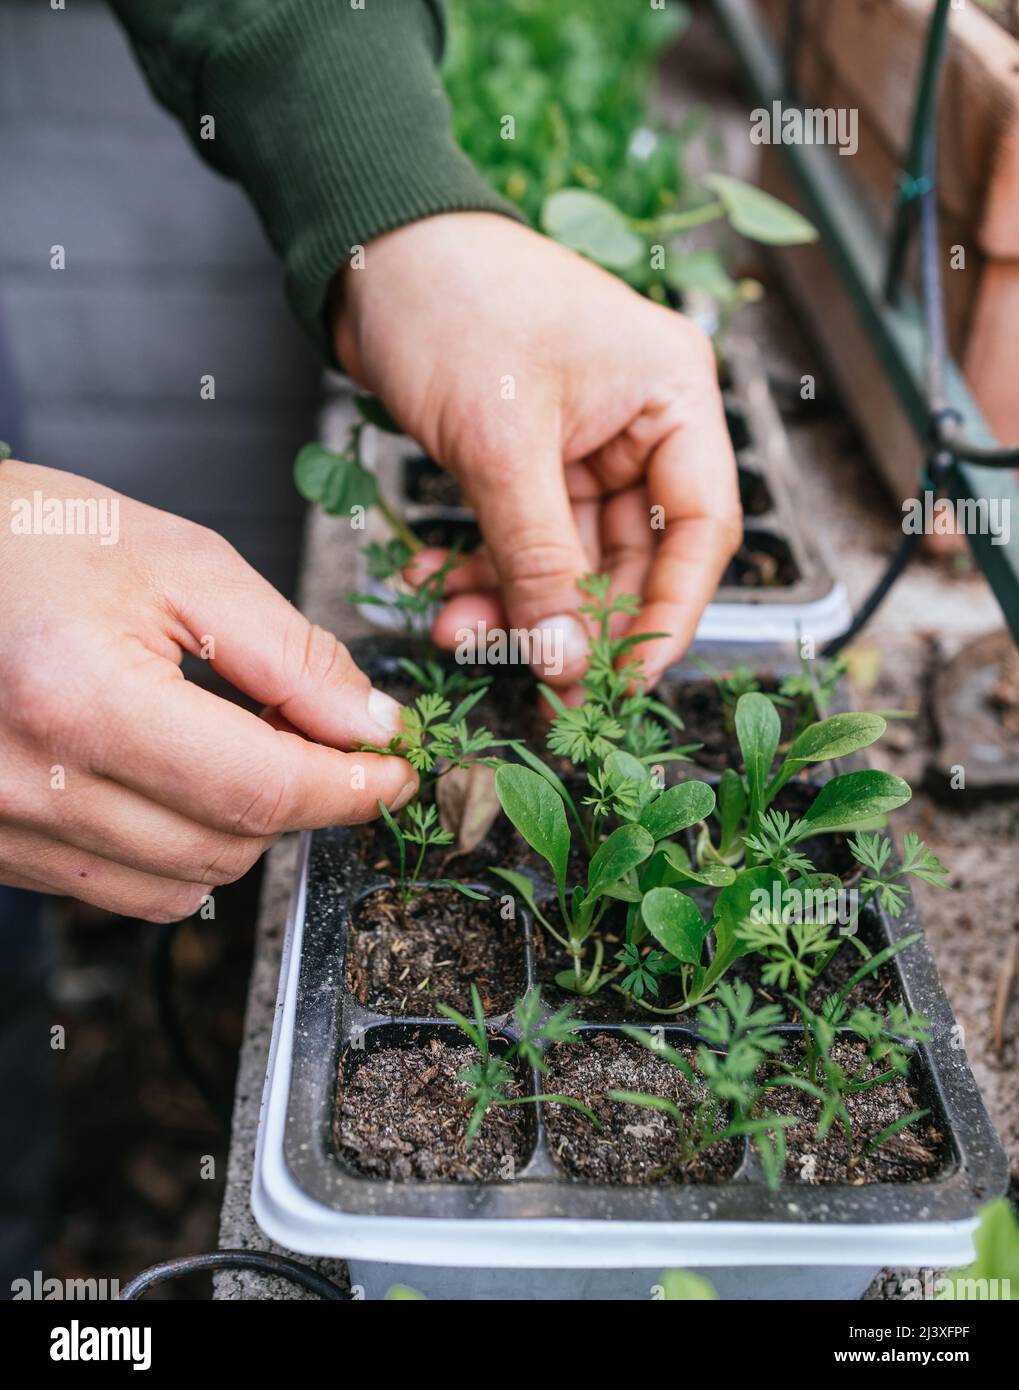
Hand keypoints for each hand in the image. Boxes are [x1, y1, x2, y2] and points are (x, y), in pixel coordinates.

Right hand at [0, 461, 415, 920]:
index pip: (261, 789)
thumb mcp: (178, 563)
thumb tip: (366, 720)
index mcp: (81, 698)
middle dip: (298, 799)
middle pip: (231, 846)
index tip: (393, 770)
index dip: (349, 787)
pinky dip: (178, 849)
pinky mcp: (0, 848)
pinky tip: (177, 782)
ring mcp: (8, 827)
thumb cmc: (25, 542)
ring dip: (241, 829)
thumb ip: (288, 651)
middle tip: (310, 734)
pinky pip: (124, 889)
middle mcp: (34, 783)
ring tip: (234, 747)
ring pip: (185, 884)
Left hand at [336, 212, 740, 689]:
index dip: (668, 615)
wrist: (367, 251)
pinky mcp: (529, 459)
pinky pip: (522, 540)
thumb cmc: (451, 306)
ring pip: (568, 559)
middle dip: (574, 621)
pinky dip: (485, 574)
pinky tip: (438, 594)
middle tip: (534, 682)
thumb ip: (540, 561)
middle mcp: (643, 424)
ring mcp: (586, 444)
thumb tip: (568, 662)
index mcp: (673, 397)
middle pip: (632, 557)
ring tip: (458, 634)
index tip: (624, 682)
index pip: (701, 530)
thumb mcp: (501, 446)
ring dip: (516, 605)